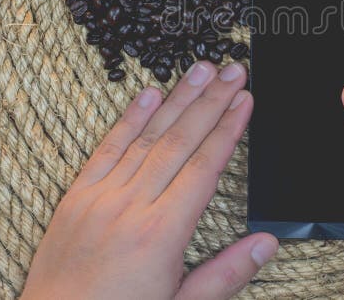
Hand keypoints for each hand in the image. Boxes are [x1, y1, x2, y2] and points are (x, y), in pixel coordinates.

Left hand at [22, 61, 277, 299]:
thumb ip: (226, 274)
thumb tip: (268, 242)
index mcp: (162, 233)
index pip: (205, 166)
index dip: (228, 128)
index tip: (245, 99)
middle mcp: (132, 206)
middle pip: (180, 140)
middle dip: (211, 100)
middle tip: (233, 69)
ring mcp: (101, 197)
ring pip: (147, 136)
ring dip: (177, 98)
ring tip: (200, 69)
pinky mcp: (76, 197)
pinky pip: (106, 148)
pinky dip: (129, 118)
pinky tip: (148, 94)